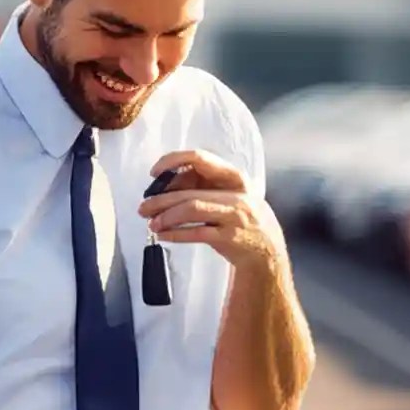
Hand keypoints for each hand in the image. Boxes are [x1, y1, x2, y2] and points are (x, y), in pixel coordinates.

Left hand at [139, 150, 284, 268]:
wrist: (267, 250)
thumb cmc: (239, 218)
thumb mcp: (227, 196)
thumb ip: (202, 187)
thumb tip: (163, 186)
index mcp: (234, 177)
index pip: (201, 159)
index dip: (174, 162)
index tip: (155, 172)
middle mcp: (237, 194)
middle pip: (191, 191)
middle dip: (161, 200)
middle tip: (142, 207)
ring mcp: (234, 217)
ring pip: (193, 210)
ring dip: (167, 217)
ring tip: (151, 223)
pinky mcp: (230, 238)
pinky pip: (197, 233)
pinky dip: (176, 234)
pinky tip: (163, 235)